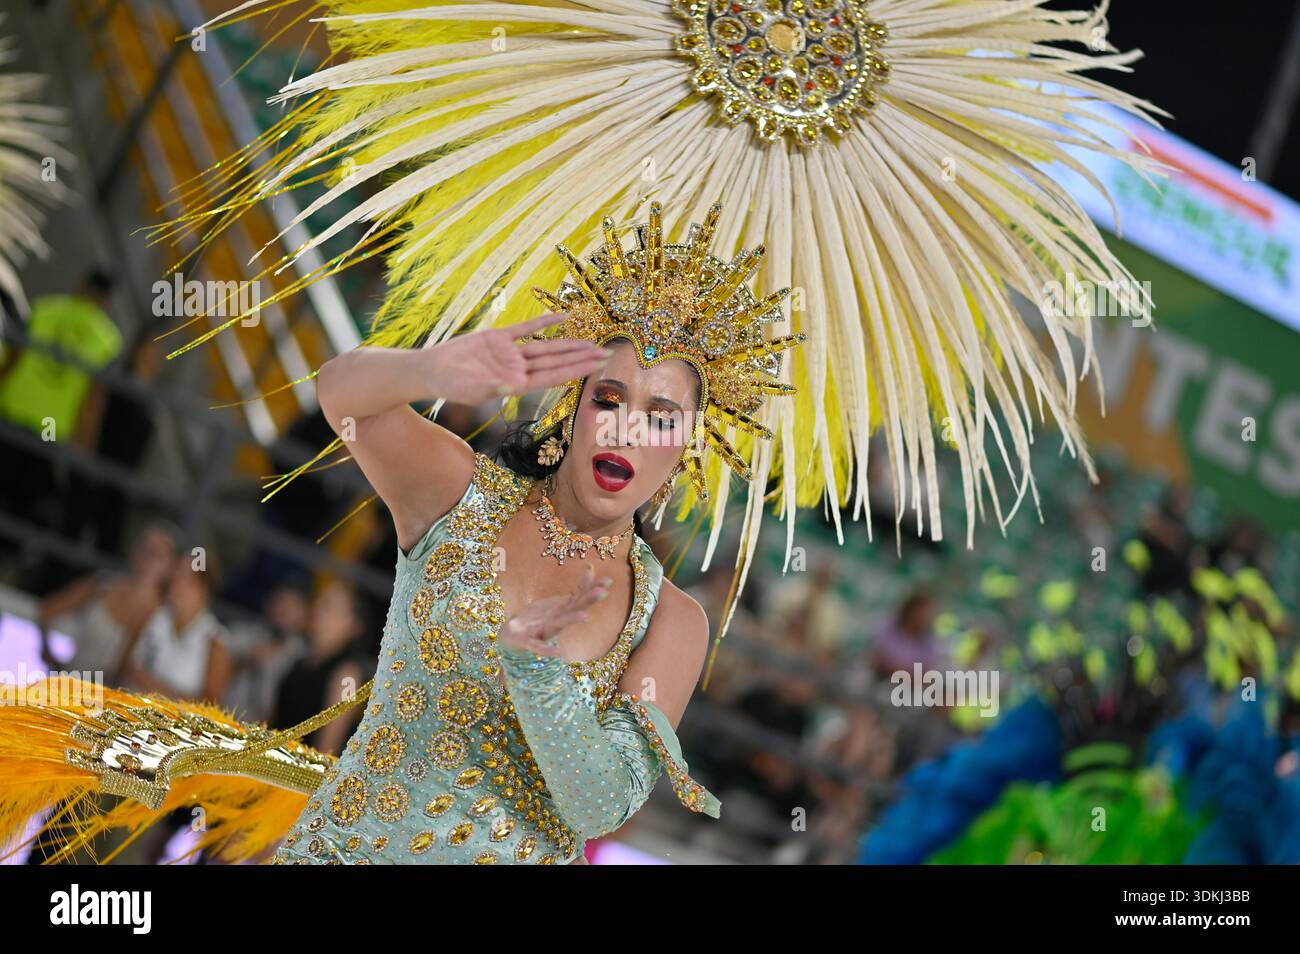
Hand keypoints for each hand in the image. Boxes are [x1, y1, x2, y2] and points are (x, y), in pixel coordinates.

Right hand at [427, 312, 608, 404]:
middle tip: (608, 353)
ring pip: (545, 347)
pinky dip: (543, 322)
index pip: (552, 376)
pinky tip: (562, 317)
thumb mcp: (471, 388)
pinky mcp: (498, 338)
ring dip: (568, 343)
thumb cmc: (450, 385)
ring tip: (592, 341)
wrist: (431, 369)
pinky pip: (525, 329)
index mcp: (515, 384)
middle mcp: (517, 368)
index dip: (576, 370)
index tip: (597, 367)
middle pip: (556, 362)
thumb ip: (491, 387)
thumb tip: (509, 386)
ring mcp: (509, 353)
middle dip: (581, 358)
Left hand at [499, 564, 613, 656]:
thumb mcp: (558, 601)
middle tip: (603, 592)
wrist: (514, 634)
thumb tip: (590, 568)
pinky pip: (539, 646)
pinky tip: (557, 652)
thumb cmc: (539, 617)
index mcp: (564, 610)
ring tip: (586, 616)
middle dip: (588, 600)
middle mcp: (559, 620)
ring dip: (573, 619)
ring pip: (561, 624)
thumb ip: (575, 591)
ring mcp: (546, 631)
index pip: (582, 596)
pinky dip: (548, 649)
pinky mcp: (530, 641)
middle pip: (575, 608)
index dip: (594, 587)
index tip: (609, 580)